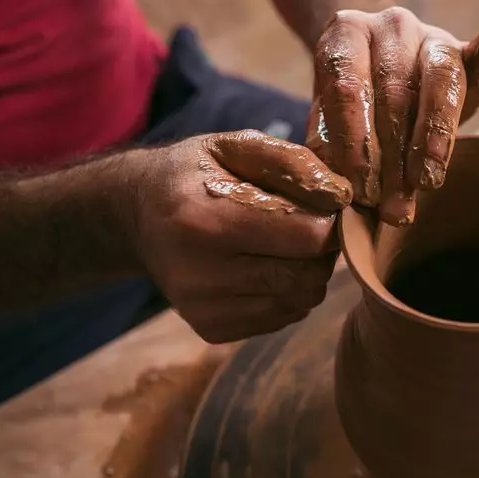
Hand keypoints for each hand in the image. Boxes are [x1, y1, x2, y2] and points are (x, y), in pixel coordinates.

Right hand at [128, 130, 352, 342]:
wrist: (136, 215)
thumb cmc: (194, 174)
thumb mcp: (235, 147)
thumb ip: (293, 163)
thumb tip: (342, 197)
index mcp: (205, 221)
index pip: (308, 237)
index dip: (329, 221)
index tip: (324, 207)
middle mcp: (200, 275)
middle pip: (308, 275)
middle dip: (323, 250)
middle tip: (310, 226)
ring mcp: (204, 309)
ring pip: (301, 301)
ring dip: (309, 273)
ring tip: (286, 245)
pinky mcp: (212, 330)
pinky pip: (283, 317)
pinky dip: (289, 293)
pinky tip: (267, 267)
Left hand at [307, 9, 478, 225]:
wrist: (380, 67)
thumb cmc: (353, 106)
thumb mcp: (328, 123)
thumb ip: (327, 153)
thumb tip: (335, 197)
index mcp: (345, 33)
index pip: (347, 87)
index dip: (353, 143)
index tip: (358, 192)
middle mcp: (391, 25)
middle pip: (395, 89)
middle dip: (393, 156)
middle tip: (392, 207)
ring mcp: (434, 34)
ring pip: (441, 76)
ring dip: (434, 136)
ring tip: (427, 181)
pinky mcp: (471, 48)